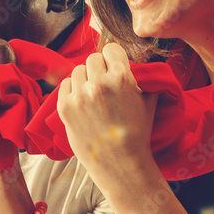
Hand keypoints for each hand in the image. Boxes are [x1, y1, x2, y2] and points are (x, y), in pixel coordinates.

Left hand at [56, 44, 158, 196]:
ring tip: (93, 94)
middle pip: (93, 59)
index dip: (114, 58)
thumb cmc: (137, 134)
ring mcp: (79, 95)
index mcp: (121, 77)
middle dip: (100, 68)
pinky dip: (73, 90)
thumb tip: (142, 67)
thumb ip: (144, 79)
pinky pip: (65, 85)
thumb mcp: (149, 101)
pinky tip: (82, 102)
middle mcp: (98, 83)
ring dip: (85, 78)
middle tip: (104, 83)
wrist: (121, 163)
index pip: (111, 50)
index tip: (114, 67)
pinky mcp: (65, 107)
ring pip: (78, 70)